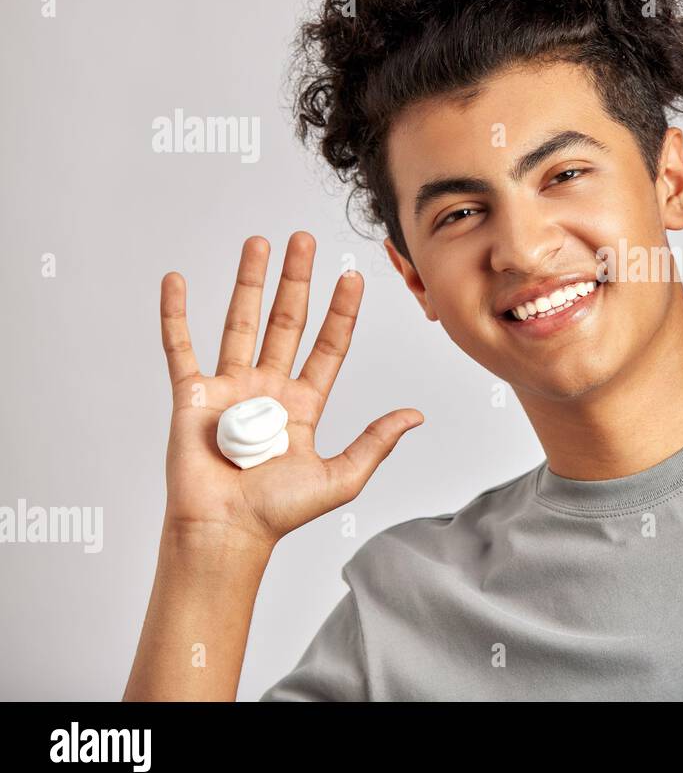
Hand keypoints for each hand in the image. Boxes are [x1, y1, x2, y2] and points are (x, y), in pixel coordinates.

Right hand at [159, 232, 422, 550]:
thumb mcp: (341, 477)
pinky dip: (175, 314)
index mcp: (303, 403)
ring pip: (241, 321)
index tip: (353, 277)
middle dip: (297, 280)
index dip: (342, 312)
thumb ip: (375, 442)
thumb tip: (416, 415)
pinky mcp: (191, 396)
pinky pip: (180, 347)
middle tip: (305, 240)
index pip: (328, 345)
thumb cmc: (279, 513)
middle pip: (287, 321)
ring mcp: (228, 388)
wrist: (226, 533)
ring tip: (260, 243)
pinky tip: (177, 281)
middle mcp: (267, 388)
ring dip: (249, 282)